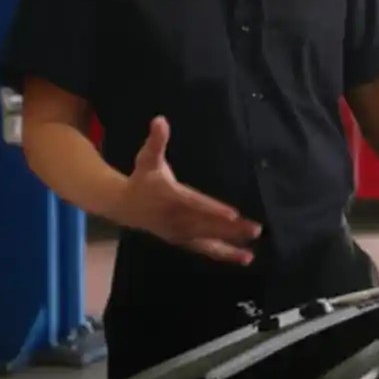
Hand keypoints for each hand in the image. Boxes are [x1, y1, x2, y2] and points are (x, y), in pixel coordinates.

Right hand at [109, 116, 261, 264]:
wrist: (123, 205)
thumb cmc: (141, 178)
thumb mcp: (146, 157)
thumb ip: (157, 140)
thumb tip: (160, 119)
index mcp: (171, 197)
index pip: (195, 204)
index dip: (213, 210)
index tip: (233, 214)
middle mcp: (176, 219)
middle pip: (207, 225)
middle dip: (231, 230)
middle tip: (255, 230)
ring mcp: (179, 233)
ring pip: (207, 241)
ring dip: (229, 248)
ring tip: (250, 256)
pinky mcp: (182, 241)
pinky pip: (204, 249)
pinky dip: (222, 254)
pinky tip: (242, 258)